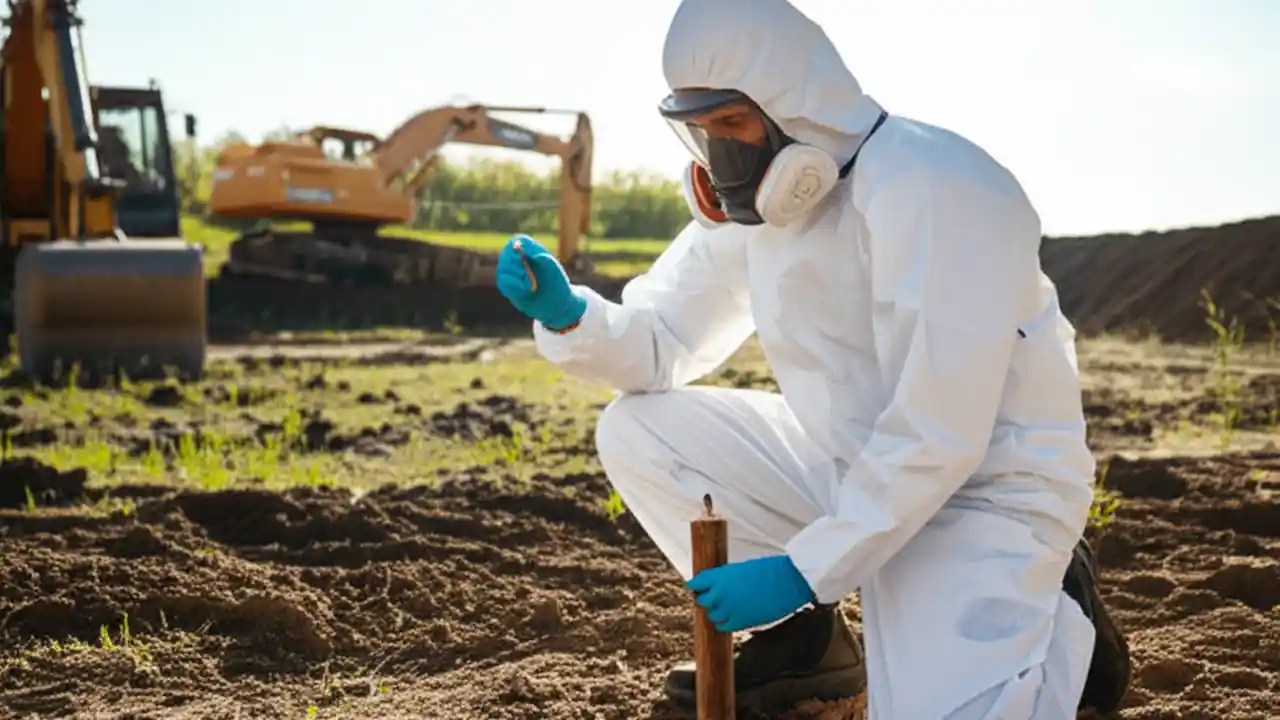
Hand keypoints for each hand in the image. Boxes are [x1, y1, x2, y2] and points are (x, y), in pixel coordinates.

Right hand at [495, 235, 586, 330]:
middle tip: (526, 272)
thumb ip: (546, 259)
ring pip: (502, 269)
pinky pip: (503, 283)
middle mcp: (519, 260)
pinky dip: (513, 287)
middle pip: (507, 254)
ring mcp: (512, 274)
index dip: (518, 245)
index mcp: (531, 251)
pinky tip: (525, 291)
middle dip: (516, 264)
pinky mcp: (508, 287)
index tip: (523, 255)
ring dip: (515, 277)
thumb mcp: (555, 270)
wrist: (557, 304)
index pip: (519, 240)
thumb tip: (535, 255)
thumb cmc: (557, 283)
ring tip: (529, 285)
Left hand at [687, 554, 814, 631]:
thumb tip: (717, 589)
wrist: (787, 581)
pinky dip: (724, 623)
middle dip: (706, 600)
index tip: (697, 588)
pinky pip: (723, 626)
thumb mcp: (742, 569)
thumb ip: (726, 579)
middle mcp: (720, 593)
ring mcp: (729, 609)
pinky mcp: (740, 621)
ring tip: (727, 608)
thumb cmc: (768, 571)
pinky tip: (732, 617)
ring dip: (716, 612)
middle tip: (713, 599)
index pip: (696, 583)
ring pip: (712, 615)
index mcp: (720, 575)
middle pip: (701, 601)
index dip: (696, 586)